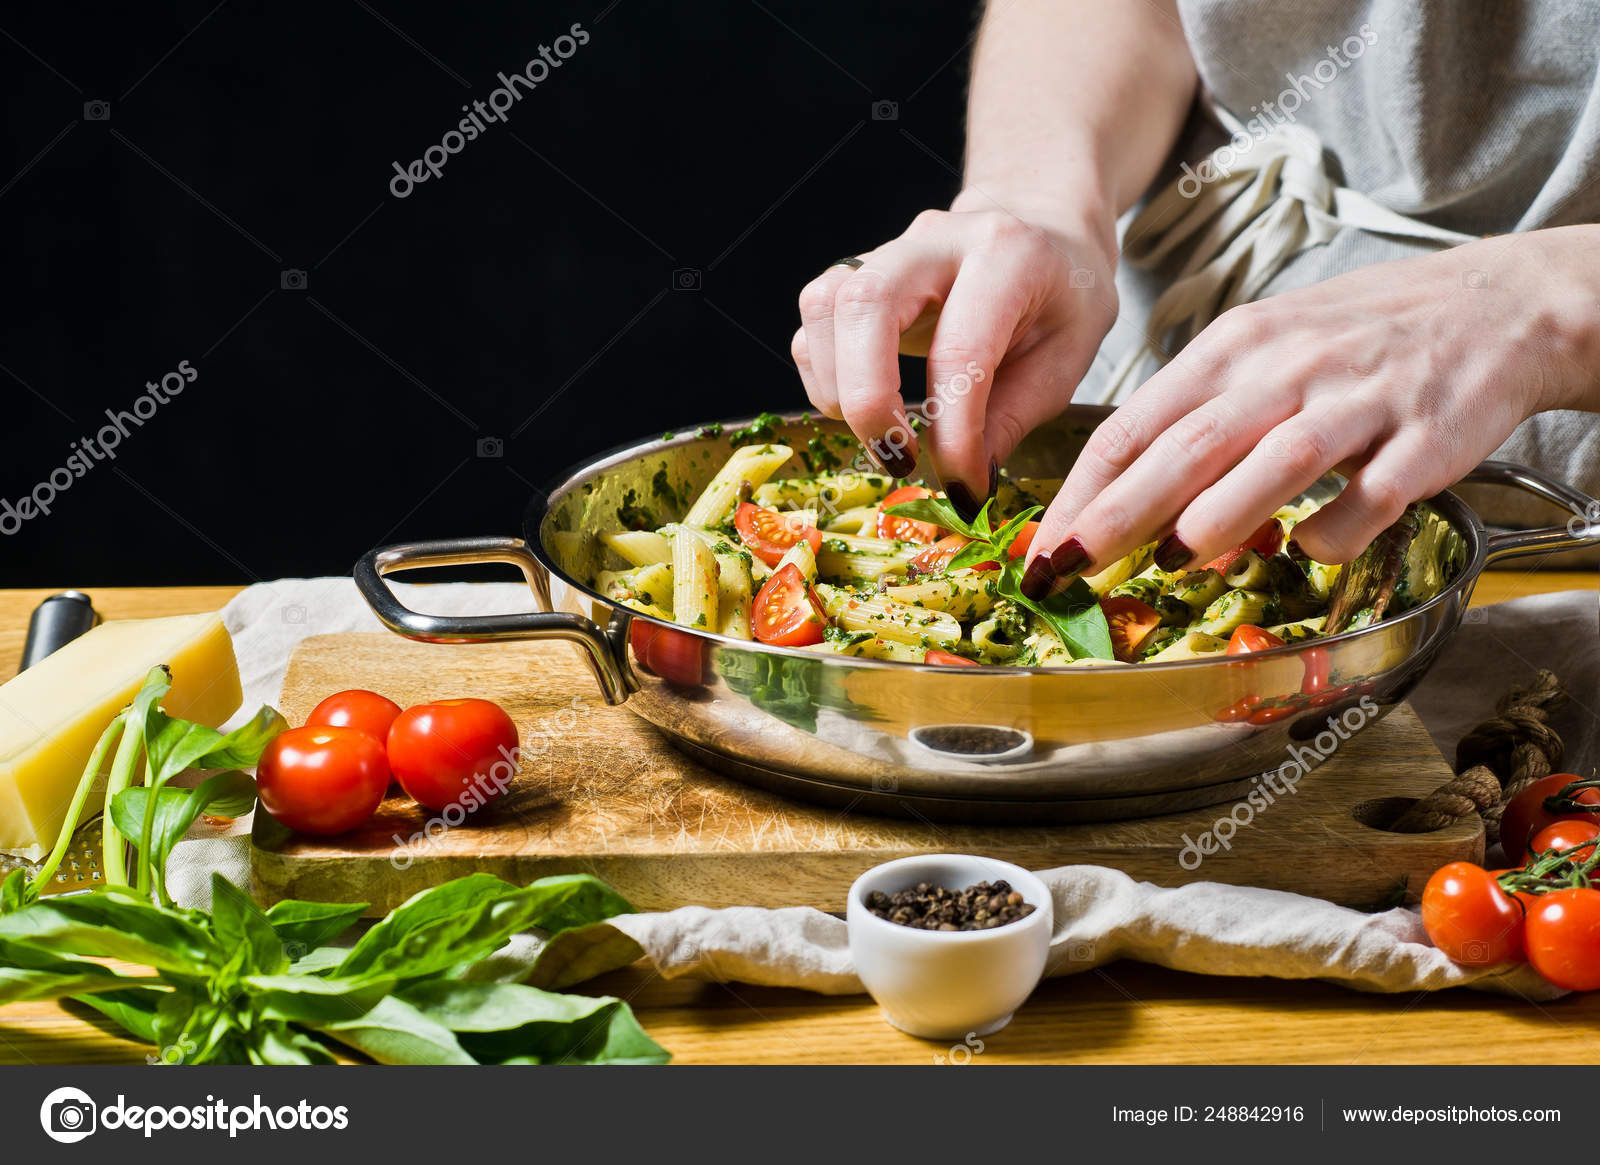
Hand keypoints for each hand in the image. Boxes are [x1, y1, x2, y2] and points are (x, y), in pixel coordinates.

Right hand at [792, 191, 1117, 517]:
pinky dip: (825, 378)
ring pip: (826, 307)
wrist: (1043, 238)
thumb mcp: (1065, 361)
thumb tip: (963, 483)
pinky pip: (814, 324)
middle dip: (868, 398)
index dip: (954, 434)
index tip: (962, 487)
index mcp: (1007, 256)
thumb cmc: (1060, 301)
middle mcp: (936, 241)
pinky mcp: (853, 275)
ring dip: (839, 389)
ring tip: (883, 438)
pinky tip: (864, 410)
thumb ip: (1012, 418)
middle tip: (896, 460)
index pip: (961, 350)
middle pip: (866, 303)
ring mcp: (886, 251)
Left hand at [1019, 226, 1599, 598]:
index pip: (1135, 423)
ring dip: (1219, 517)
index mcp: (1233, 346)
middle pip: (1186, 446)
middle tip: (1068, 566)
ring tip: (1176, 560)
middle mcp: (1286, 367)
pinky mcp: (1422, 439)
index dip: (1082, 491)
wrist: (1491, 305)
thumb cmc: (1354, 339)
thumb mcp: (1263, 350)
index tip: (1042, 545)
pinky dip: (1334, 530)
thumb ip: (1198, 414)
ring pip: (1274, 462)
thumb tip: (1123, 491)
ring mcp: (1356, 401)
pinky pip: (1371, 496)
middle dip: (1118, 514)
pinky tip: (1310, 551)